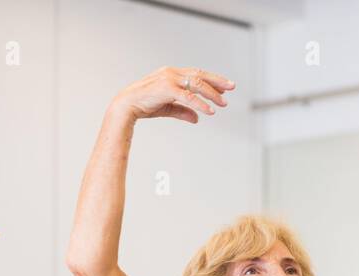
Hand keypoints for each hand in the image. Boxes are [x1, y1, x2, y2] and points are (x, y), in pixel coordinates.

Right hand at [109, 66, 233, 124]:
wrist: (126, 106)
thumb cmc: (145, 105)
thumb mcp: (168, 108)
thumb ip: (183, 111)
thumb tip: (197, 119)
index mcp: (172, 74)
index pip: (196, 74)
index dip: (212, 80)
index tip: (225, 87)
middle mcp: (171, 73)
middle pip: (200, 75)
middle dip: (217, 81)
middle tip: (232, 88)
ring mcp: (168, 79)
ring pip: (196, 84)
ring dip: (212, 94)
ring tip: (222, 103)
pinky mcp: (166, 88)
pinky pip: (188, 96)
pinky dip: (200, 103)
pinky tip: (209, 110)